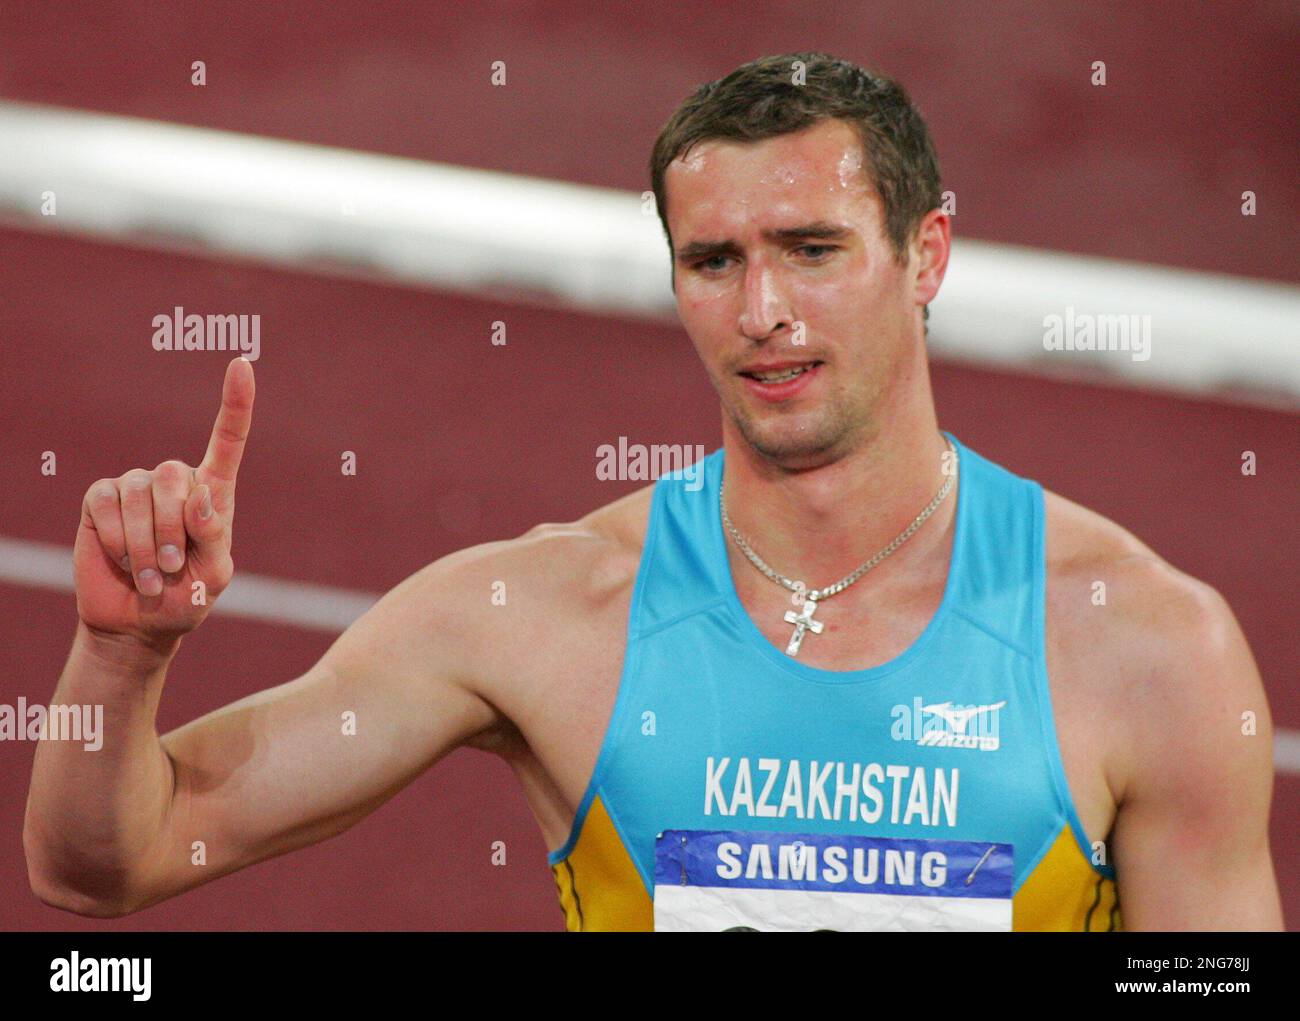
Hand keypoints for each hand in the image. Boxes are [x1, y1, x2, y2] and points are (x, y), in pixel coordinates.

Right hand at [72, 357, 254, 649]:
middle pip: (176, 476)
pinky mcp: (101, 499)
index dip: (236, 403)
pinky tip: (122, 561)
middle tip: (170, 566)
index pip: (228, 440)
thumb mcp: (213, 576)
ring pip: (140, 496)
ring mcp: (135, 486)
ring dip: (144, 544)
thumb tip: (201, 496)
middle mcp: (175, 481)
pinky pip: (108, 505)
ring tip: (150, 574)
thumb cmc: (187, 597)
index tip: (242, 364)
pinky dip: (117, 540)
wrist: (139, 623)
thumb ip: (213, 538)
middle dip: (172, 529)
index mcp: (213, 493)